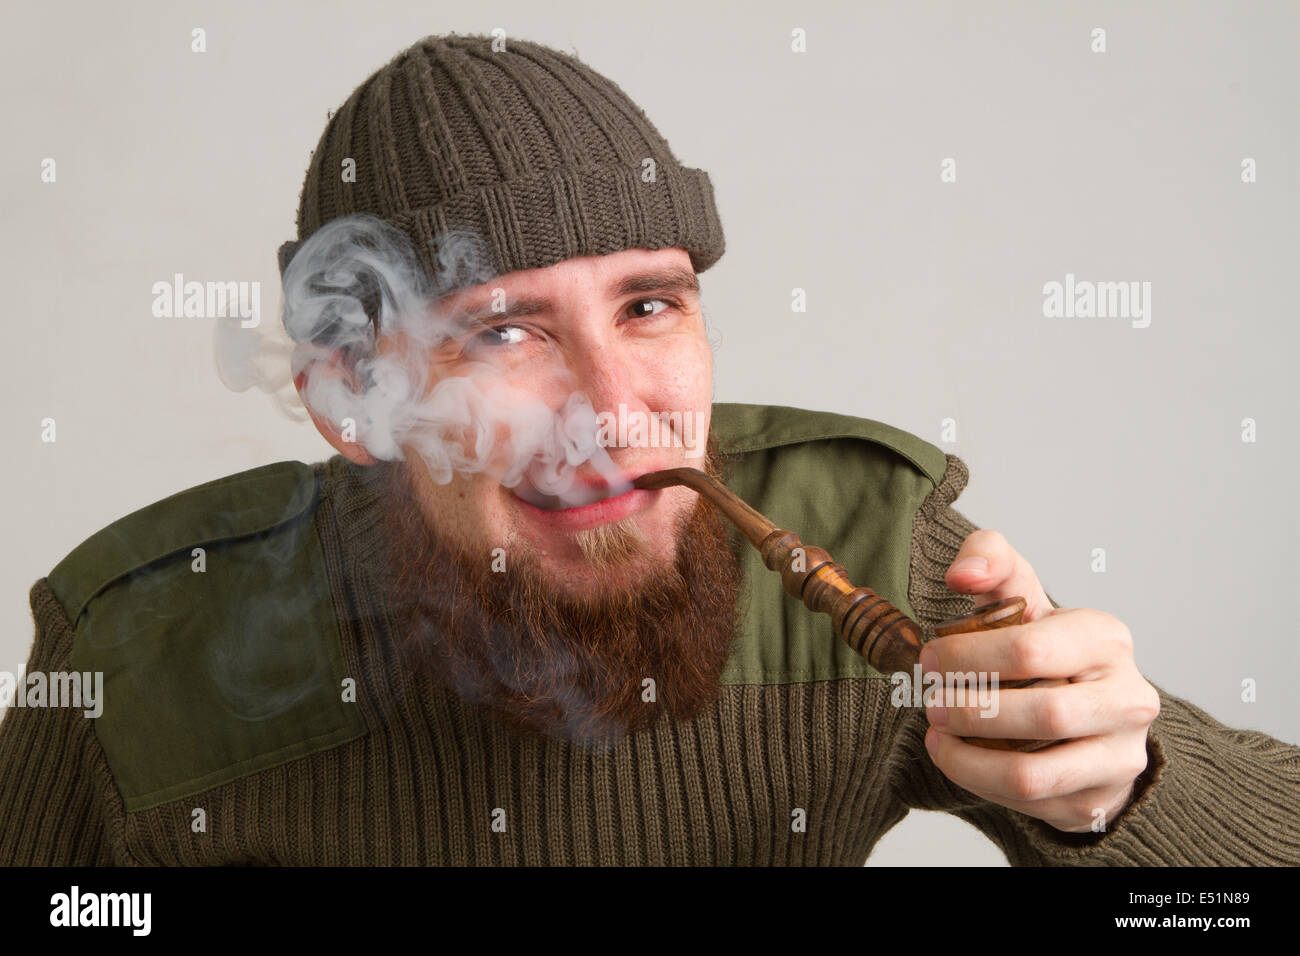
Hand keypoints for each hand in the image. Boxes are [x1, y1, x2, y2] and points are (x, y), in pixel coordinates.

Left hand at [920, 530, 1160, 832]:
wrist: (1091, 713)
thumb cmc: (1046, 649)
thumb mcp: (1022, 594)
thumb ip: (991, 561)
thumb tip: (962, 574)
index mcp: (1106, 638)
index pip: (1031, 649)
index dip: (968, 656)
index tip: (929, 659)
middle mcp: (1127, 697)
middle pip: (1041, 713)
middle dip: (970, 709)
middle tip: (929, 702)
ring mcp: (1119, 754)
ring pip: (1034, 772)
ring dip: (969, 760)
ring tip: (937, 737)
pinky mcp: (1099, 799)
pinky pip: (1031, 802)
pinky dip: (982, 785)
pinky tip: (960, 761)